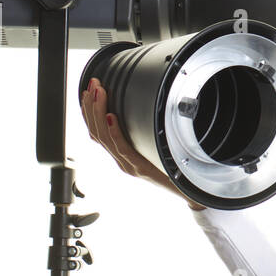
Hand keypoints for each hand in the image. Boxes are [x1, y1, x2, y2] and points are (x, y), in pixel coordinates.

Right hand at [80, 78, 206, 210]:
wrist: (185, 190)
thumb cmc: (172, 169)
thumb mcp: (153, 146)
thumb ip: (145, 132)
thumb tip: (144, 107)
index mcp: (122, 155)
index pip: (97, 131)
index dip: (89, 112)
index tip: (89, 91)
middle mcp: (121, 160)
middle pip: (96, 132)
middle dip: (91, 106)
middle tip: (93, 85)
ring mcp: (128, 165)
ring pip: (104, 138)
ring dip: (99, 112)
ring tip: (99, 94)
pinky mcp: (139, 168)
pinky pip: (122, 149)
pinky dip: (114, 132)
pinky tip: (111, 118)